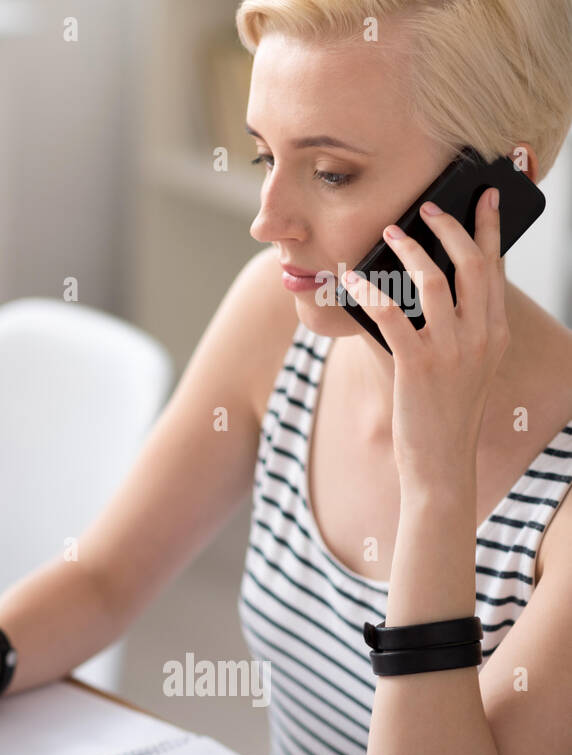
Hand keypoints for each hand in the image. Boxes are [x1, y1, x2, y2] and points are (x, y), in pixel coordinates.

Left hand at [341, 186, 507, 487]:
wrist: (441, 463)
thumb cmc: (442, 413)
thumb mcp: (462, 368)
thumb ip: (449, 329)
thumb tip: (412, 287)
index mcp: (494, 334)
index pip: (496, 269)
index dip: (489, 229)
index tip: (485, 197)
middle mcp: (480, 337)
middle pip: (473, 264)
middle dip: (451, 227)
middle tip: (427, 208)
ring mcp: (452, 350)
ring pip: (435, 280)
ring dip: (409, 251)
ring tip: (389, 233)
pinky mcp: (418, 365)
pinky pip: (391, 314)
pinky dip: (370, 290)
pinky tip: (353, 278)